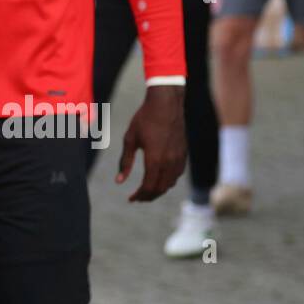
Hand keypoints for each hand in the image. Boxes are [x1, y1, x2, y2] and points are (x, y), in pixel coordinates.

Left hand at [116, 86, 185, 201]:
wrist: (166, 104)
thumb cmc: (144, 119)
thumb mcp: (130, 139)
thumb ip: (125, 161)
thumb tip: (119, 181)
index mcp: (154, 159)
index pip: (148, 187)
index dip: (139, 196)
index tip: (131, 199)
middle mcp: (169, 162)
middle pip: (160, 189)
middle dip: (148, 196)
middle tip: (137, 198)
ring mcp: (179, 158)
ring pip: (170, 183)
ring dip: (158, 190)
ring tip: (147, 190)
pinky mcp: (184, 154)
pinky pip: (177, 174)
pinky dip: (168, 181)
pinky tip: (159, 178)